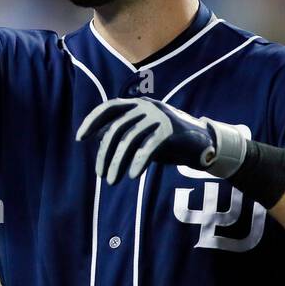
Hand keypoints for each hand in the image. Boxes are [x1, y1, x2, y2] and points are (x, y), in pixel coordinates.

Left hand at [76, 97, 244, 183]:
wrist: (204, 145)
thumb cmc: (168, 142)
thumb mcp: (143, 135)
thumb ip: (124, 134)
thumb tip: (99, 140)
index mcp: (138, 104)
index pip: (109, 108)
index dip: (92, 121)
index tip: (80, 138)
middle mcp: (147, 106)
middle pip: (116, 129)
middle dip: (105, 154)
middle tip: (101, 175)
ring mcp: (160, 116)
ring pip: (129, 140)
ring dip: (117, 163)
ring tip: (111, 180)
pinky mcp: (170, 130)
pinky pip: (147, 148)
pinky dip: (137, 162)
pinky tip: (132, 175)